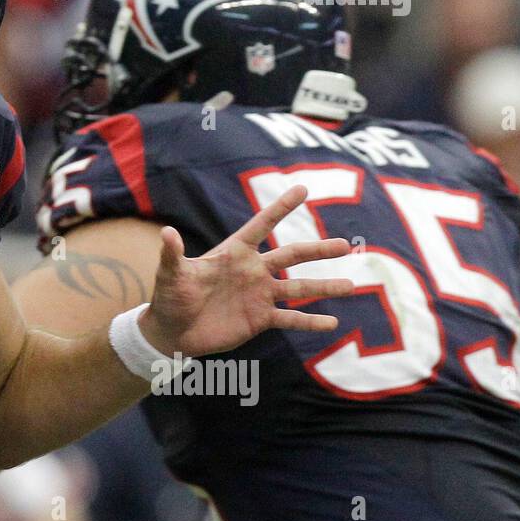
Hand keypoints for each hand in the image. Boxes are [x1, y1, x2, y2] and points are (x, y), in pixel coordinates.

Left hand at [139, 184, 353, 356]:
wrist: (173, 331)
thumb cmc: (170, 297)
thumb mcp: (170, 274)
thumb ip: (172, 254)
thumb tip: (167, 232)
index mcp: (234, 253)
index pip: (261, 225)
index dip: (280, 208)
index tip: (302, 188)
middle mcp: (253, 271)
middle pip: (291, 255)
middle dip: (317, 250)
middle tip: (345, 244)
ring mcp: (259, 295)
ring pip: (299, 287)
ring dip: (324, 287)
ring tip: (352, 284)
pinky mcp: (260, 319)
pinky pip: (291, 319)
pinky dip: (311, 322)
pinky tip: (333, 322)